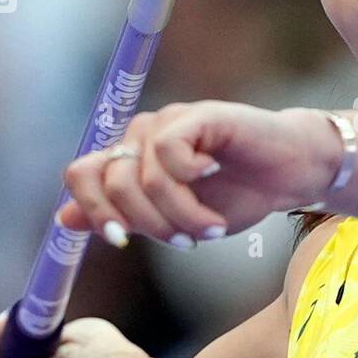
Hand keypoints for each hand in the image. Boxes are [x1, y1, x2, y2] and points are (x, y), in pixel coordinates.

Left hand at [57, 102, 339, 245]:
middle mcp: (144, 134)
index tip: (124, 242)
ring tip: (211, 228)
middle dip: (149, 224)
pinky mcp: (199, 116)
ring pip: (144, 177)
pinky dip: (191, 184)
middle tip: (187, 242)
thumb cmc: (240, 193)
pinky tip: (215, 186)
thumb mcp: (176, 218)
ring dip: (179, 215)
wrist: (293, 174)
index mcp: (132, 157)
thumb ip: (126, 216)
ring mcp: (171, 121)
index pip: (81, 175)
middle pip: (112, 182)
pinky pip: (169, 153)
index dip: (95, 211)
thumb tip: (64, 218)